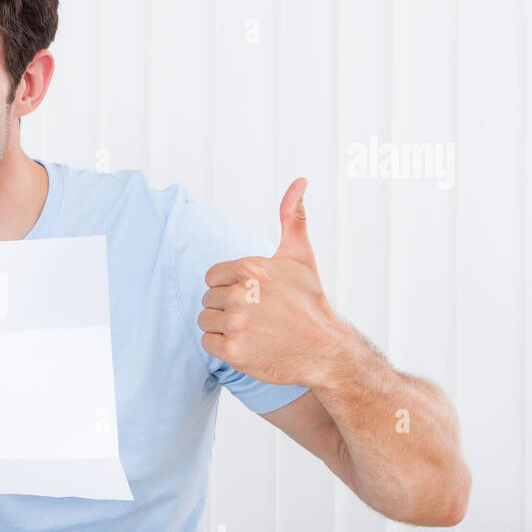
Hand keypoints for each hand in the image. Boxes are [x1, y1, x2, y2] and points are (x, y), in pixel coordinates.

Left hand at [197, 178, 347, 386]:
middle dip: (227, 307)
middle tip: (258, 316)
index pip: (213, 276)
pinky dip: (224, 346)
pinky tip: (248, 345)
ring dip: (223, 327)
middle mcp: (242, 294)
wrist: (325, 350)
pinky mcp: (233, 351)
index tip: (254, 296)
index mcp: (252, 268)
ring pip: (205, 320)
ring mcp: (237, 324)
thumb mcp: (300, 257)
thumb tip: (300, 181)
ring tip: (252, 330)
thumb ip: (292, 218)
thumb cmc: (309, 302)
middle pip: (208, 299)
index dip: (230, 286)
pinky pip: (207, 343)